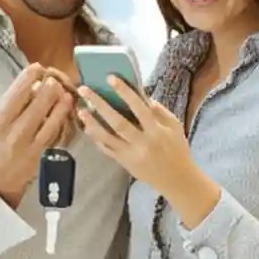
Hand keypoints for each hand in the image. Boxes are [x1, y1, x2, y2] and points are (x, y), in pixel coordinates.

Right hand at [0, 63, 75, 206]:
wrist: (0, 174)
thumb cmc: (0, 139)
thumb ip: (14, 101)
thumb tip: (36, 81)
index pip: (16, 95)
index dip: (28, 78)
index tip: (37, 67)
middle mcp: (14, 135)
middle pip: (36, 108)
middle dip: (48, 90)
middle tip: (54, 79)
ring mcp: (31, 148)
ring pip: (51, 123)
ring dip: (61, 105)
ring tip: (66, 93)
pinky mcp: (44, 157)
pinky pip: (58, 137)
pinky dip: (65, 122)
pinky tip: (69, 111)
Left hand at [77, 76, 220, 226]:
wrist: (177, 180)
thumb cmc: (177, 149)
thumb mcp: (175, 126)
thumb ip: (160, 111)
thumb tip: (142, 95)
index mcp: (157, 131)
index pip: (139, 108)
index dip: (124, 92)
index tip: (110, 78)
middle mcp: (142, 143)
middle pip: (117, 121)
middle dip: (99, 104)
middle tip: (84, 90)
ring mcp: (131, 155)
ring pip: (107, 137)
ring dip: (92, 123)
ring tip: (80, 110)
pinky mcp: (124, 163)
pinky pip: (107, 149)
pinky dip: (96, 138)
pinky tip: (87, 127)